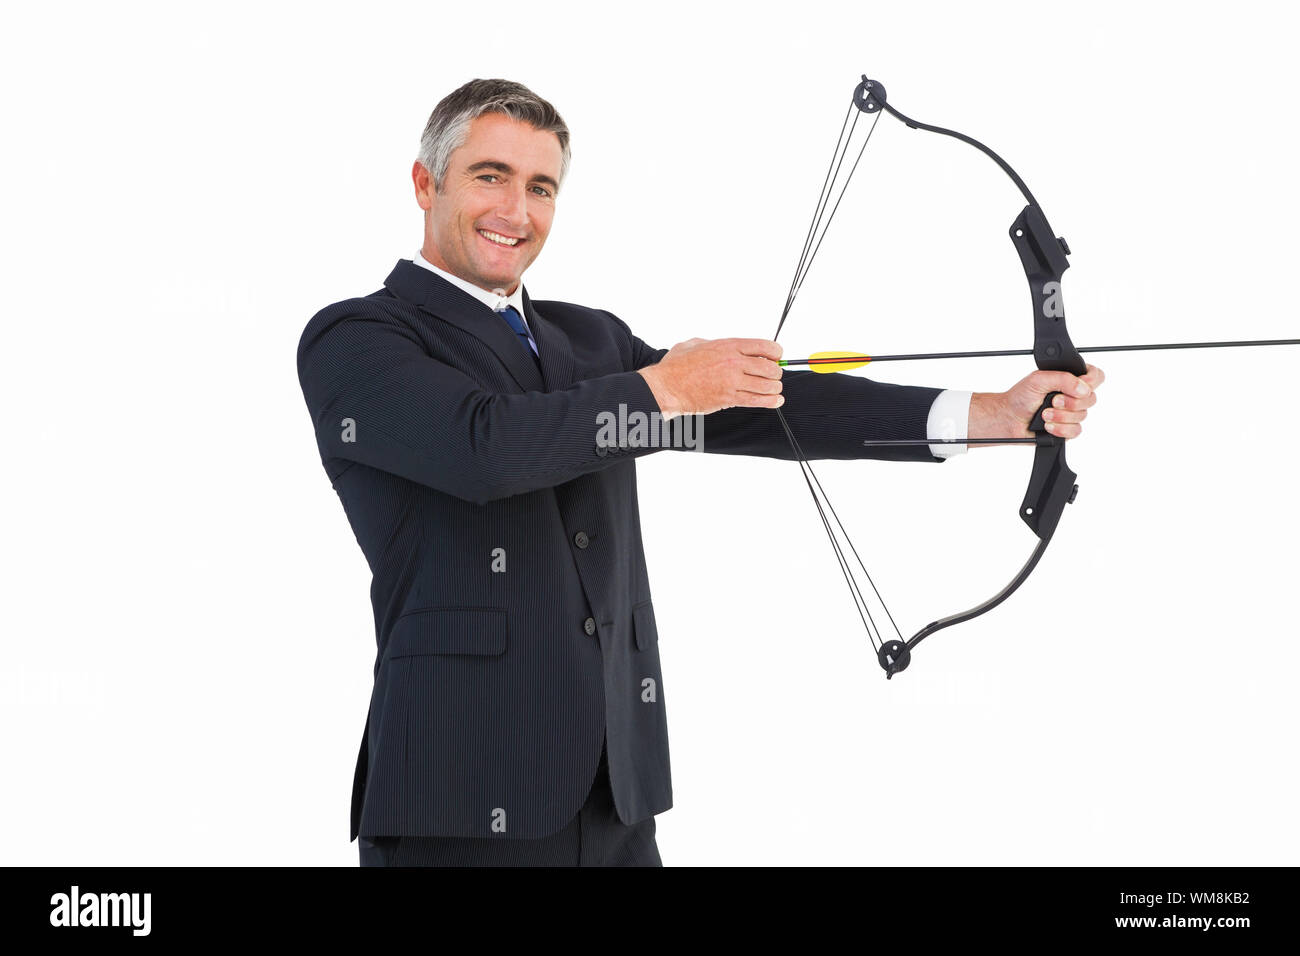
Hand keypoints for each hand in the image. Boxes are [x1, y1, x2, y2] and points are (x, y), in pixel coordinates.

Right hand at [638, 338, 783, 416]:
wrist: (667, 387)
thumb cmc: (676, 366)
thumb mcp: (695, 343)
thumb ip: (713, 342)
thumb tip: (722, 345)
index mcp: (728, 345)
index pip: (765, 346)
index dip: (776, 353)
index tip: (775, 357)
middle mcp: (734, 362)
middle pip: (770, 368)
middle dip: (775, 373)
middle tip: (773, 376)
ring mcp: (733, 381)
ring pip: (767, 385)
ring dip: (774, 388)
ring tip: (773, 389)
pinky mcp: (729, 399)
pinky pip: (758, 401)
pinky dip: (770, 402)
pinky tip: (776, 401)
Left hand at [970, 363, 1104, 441]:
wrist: (1008, 419)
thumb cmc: (1021, 397)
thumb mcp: (1038, 380)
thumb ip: (1063, 379)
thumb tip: (1084, 388)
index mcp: (1070, 379)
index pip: (1095, 376)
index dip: (1091, 381)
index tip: (1078, 385)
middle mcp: (1073, 395)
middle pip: (1091, 398)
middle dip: (1070, 402)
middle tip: (1053, 401)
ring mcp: (1071, 413)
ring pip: (1083, 416)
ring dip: (1060, 416)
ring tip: (1044, 414)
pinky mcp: (1067, 429)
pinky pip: (1075, 431)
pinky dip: (1059, 428)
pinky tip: (1047, 426)